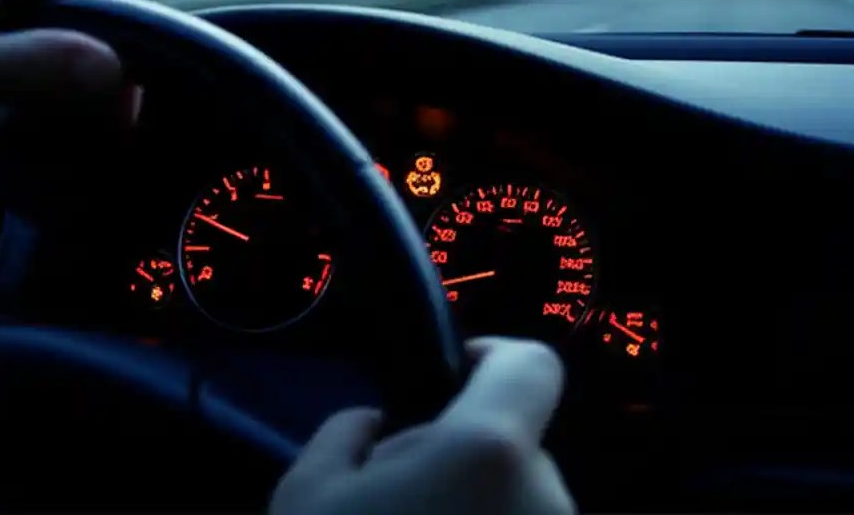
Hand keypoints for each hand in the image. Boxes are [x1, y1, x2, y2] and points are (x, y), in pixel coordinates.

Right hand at [270, 337, 575, 514]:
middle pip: (512, 441)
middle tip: (398, 492)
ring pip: (517, 493)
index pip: (532, 364)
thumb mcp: (308, 492)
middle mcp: (546, 493)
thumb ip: (345, 433)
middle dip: (461, 453)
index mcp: (489, 450)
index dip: (491, 356)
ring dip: (474, 498)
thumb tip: (371, 426)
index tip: (451, 376)